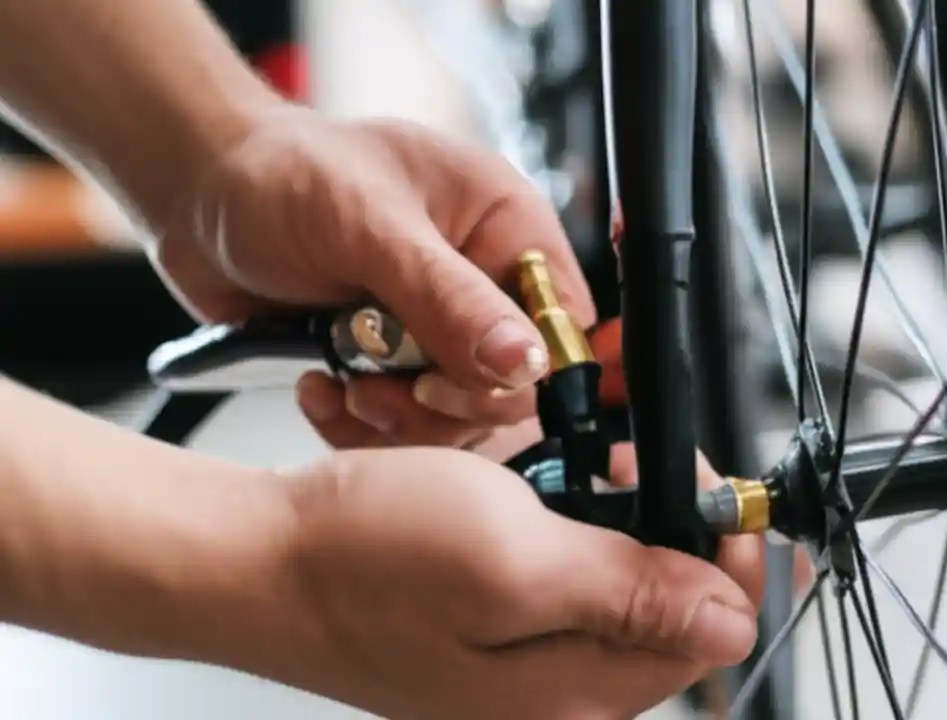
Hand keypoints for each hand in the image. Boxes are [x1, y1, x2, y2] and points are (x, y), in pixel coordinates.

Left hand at [149, 105, 592, 447]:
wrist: (200, 195)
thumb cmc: (284, 174)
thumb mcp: (368, 225)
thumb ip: (447, 296)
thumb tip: (522, 360)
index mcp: (505, 228)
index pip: (560, 323)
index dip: (522, 367)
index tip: (451, 377)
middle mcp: (481, 285)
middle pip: (512, 386)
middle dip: (444, 402)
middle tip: (382, 384)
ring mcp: (437, 332)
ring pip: (457, 419)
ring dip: (396, 419)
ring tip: (344, 383)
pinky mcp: (392, 368)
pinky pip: (404, 429)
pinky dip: (357, 428)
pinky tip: (320, 388)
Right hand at [260, 448, 758, 719]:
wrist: (255, 558)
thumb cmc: (361, 560)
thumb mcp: (514, 561)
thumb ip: (632, 596)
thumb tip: (732, 622)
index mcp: (575, 696)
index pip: (713, 632)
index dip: (727, 548)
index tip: (706, 481)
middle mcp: (553, 697)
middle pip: (669, 609)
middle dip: (665, 525)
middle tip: (625, 460)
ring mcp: (519, 670)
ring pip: (615, 586)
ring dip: (612, 518)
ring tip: (573, 467)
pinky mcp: (489, 637)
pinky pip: (558, 580)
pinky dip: (560, 527)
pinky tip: (527, 493)